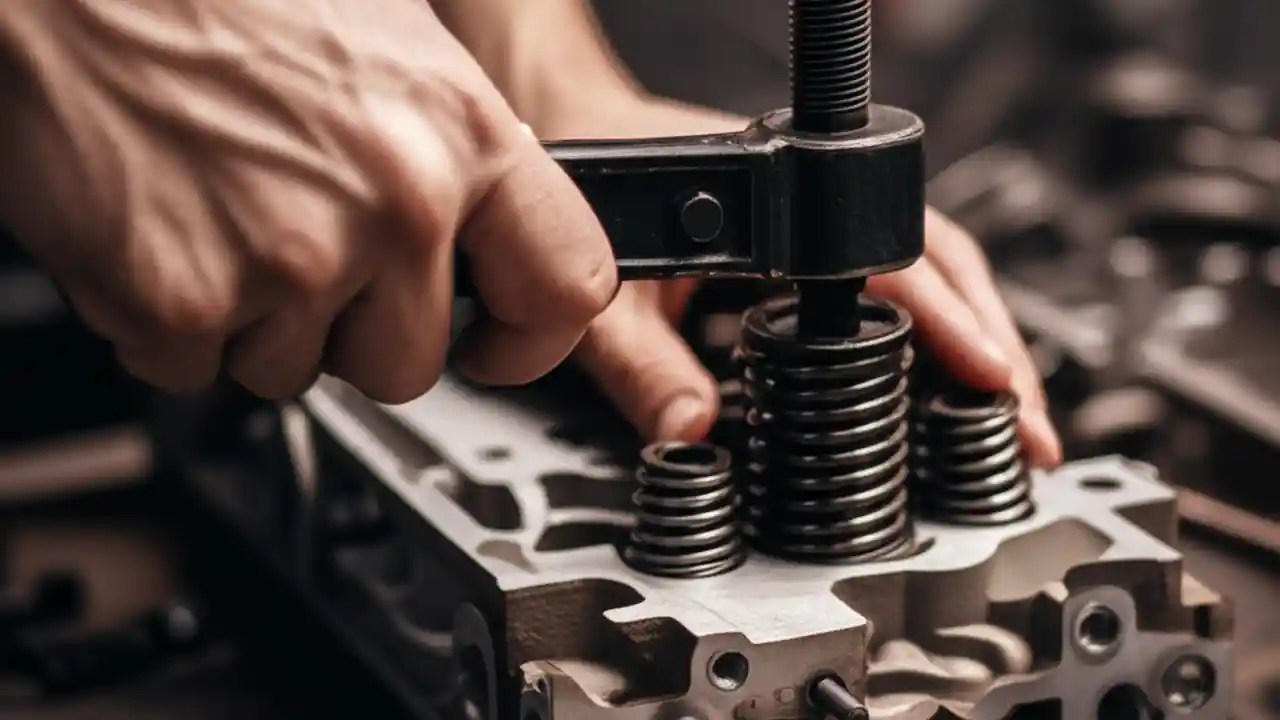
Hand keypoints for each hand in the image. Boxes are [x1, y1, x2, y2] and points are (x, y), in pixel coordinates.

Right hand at [0, 0, 614, 401]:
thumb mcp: (392, 44)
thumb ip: (456, 151)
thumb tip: (490, 230)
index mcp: (462, 133)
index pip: (566, 287)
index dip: (531, 337)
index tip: (499, 342)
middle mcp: (393, 203)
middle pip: (411, 363)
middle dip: (356, 328)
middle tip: (301, 243)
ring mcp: (290, 261)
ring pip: (300, 372)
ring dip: (261, 320)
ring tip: (222, 209)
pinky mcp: (183, 303)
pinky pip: (198, 367)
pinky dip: (173, 320)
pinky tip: (167, 228)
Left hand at [546, 97, 1062, 466]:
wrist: (575, 123)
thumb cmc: (595, 189)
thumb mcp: (606, 295)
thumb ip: (643, 366)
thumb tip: (693, 432)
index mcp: (779, 199)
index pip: (895, 263)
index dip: (954, 325)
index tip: (998, 382)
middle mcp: (815, 199)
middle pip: (946, 263)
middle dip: (997, 348)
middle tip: (1031, 430)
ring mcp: (824, 215)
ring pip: (937, 269)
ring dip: (981, 340)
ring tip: (1013, 418)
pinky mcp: (819, 236)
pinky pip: (902, 278)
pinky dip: (940, 330)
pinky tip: (955, 379)